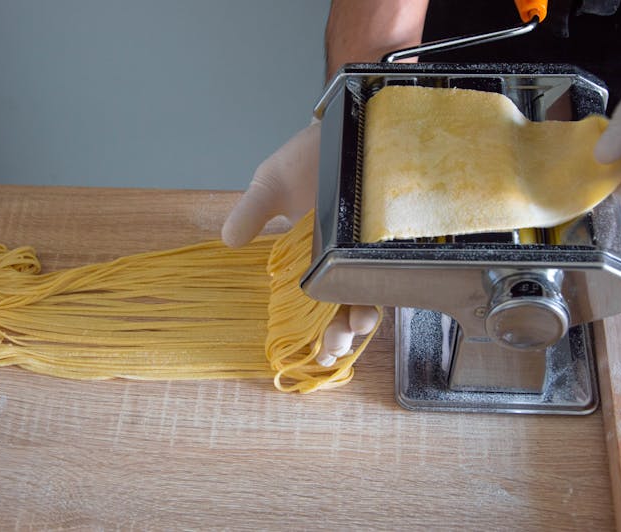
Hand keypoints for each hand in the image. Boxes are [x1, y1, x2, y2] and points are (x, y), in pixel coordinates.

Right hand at [222, 122, 379, 367]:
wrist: (352, 125)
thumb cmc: (309, 156)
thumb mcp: (272, 183)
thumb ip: (253, 211)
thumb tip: (228, 239)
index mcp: (309, 256)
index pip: (310, 303)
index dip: (314, 329)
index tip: (313, 349)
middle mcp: (339, 259)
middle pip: (341, 306)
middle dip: (338, 333)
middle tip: (333, 346)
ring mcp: (366, 251)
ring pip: (368, 294)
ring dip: (362, 318)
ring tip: (356, 325)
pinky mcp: (391, 239)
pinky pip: (392, 270)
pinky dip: (387, 290)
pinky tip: (379, 301)